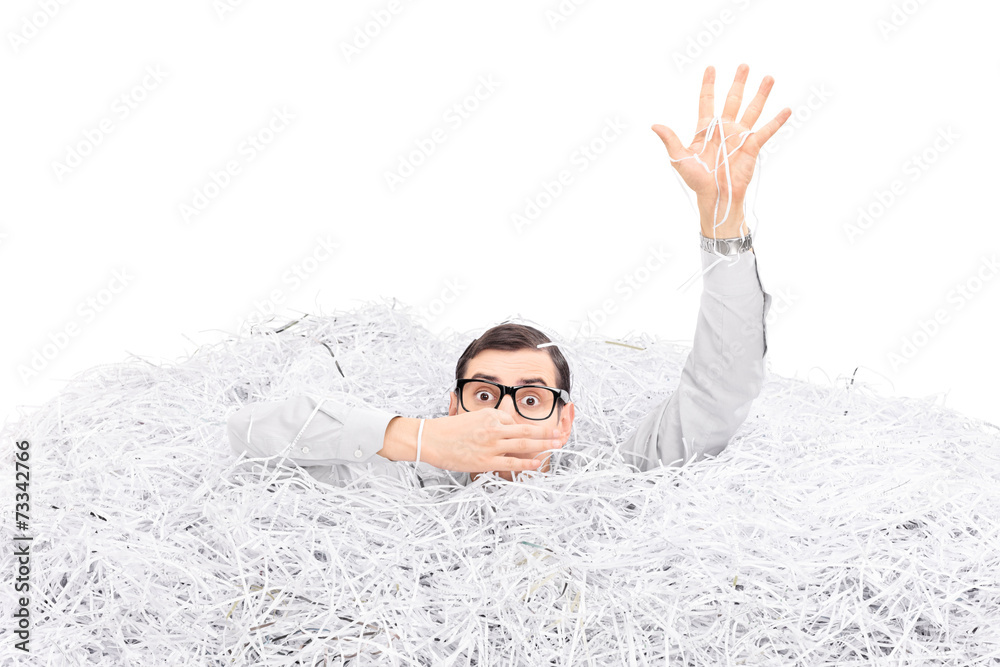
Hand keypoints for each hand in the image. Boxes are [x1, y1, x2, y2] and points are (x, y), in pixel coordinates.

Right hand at [420, 408, 564, 473]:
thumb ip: (488, 421)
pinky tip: (538, 463)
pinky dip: (527, 463)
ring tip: (556, 445)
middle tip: (559, 434)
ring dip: (543, 445)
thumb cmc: (447, 430)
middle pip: (526, 430)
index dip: (522, 429)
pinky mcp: (486, 460)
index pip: (512, 421)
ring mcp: (491, 445)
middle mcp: (494, 428)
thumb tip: (503, 424)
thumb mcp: (470, 417)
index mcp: (489, 415)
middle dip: (545, 433)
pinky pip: (512, 461)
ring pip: (524, 444)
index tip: (535, 433)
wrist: (431, 439)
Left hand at [650, 64, 789, 236]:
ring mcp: (739, 136)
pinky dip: (777, 121)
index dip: (709, 84)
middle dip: (738, 82)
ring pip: (752, 109)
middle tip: (744, 65)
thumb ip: (670, 140)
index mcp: (706, 128)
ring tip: (769, 78)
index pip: (707, 100)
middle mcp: (724, 128)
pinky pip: (767, 130)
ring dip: (761, 94)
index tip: (711, 68)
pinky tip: (787, 109)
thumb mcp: (679, 159)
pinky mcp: (752, 146)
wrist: (715, 196)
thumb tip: (654, 125)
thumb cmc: (696, 180)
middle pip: (732, 99)